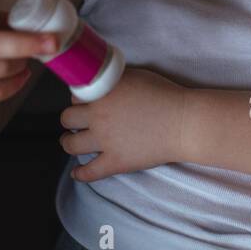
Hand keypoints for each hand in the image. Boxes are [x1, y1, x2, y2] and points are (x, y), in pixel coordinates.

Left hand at [58, 67, 187, 180]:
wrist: (183, 122)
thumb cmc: (165, 95)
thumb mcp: (134, 76)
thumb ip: (112, 81)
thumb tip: (100, 84)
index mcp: (102, 94)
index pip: (75, 96)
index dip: (80, 99)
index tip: (85, 104)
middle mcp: (98, 117)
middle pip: (67, 119)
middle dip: (70, 119)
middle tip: (76, 122)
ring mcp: (105, 141)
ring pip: (71, 144)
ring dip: (68, 142)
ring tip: (71, 142)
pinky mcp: (115, 162)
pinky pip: (89, 172)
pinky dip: (80, 174)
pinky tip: (77, 172)